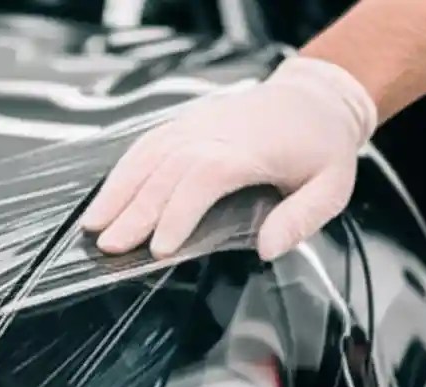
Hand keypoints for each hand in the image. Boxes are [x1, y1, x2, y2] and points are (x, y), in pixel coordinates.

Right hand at [80, 57, 377, 260]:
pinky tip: (104, 198)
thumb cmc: (322, 147)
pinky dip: (121, 172)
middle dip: (135, 210)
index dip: (178, 212)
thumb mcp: (333, 187)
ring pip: (147, 155)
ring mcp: (195, 126)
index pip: (204, 177)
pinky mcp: (183, 125)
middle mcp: (215, 133)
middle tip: (109, 245)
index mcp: (250, 150)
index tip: (160, 248)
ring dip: (117, 191)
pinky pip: (145, 145)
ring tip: (93, 225)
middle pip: (165, 170)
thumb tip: (268, 250)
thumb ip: (301, 219)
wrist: (315, 97)